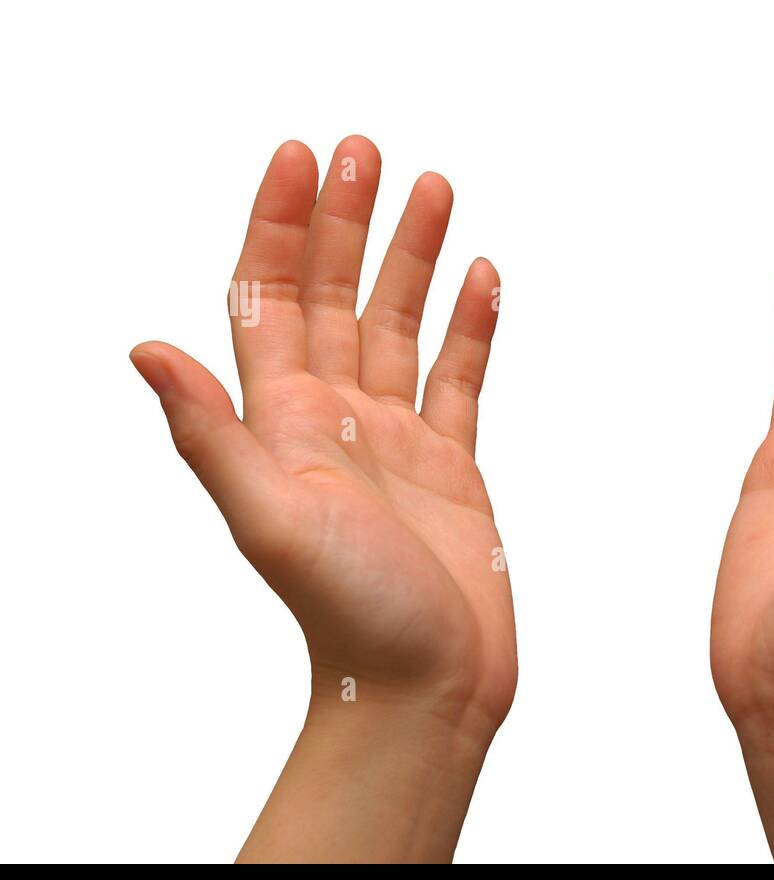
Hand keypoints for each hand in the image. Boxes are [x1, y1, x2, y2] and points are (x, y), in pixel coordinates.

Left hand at [131, 137, 514, 860]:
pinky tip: (481, 280)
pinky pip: (459, 378)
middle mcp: (333, 421)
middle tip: (366, 150)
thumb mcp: (273, 519)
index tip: (301, 158)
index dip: (280, 227)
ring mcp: (394, 440)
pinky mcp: (451, 465)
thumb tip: (145, 350)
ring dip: (414, 259)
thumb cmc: (352, 619)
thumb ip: (213, 434)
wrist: (426, 688)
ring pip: (400, 327)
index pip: (272, 300)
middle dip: (348, 222)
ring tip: (436, 190)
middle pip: (337, 297)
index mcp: (283, 424)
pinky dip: (470, 326)